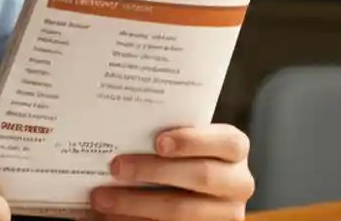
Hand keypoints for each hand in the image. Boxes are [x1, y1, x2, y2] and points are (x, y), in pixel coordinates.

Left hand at [91, 124, 253, 219]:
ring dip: (136, 205)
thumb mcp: (182, 142)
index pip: (226, 142)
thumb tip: (119, 128)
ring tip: (102, 198)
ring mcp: (227, 214)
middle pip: (201, 177)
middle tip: (115, 167)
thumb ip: (165, 136)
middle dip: (153, 172)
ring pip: (182, 212)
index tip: (158, 142)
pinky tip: (111, 217)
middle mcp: (238, 183)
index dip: (192, 141)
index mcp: (234, 149)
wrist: (193, 193)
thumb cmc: (181, 156)